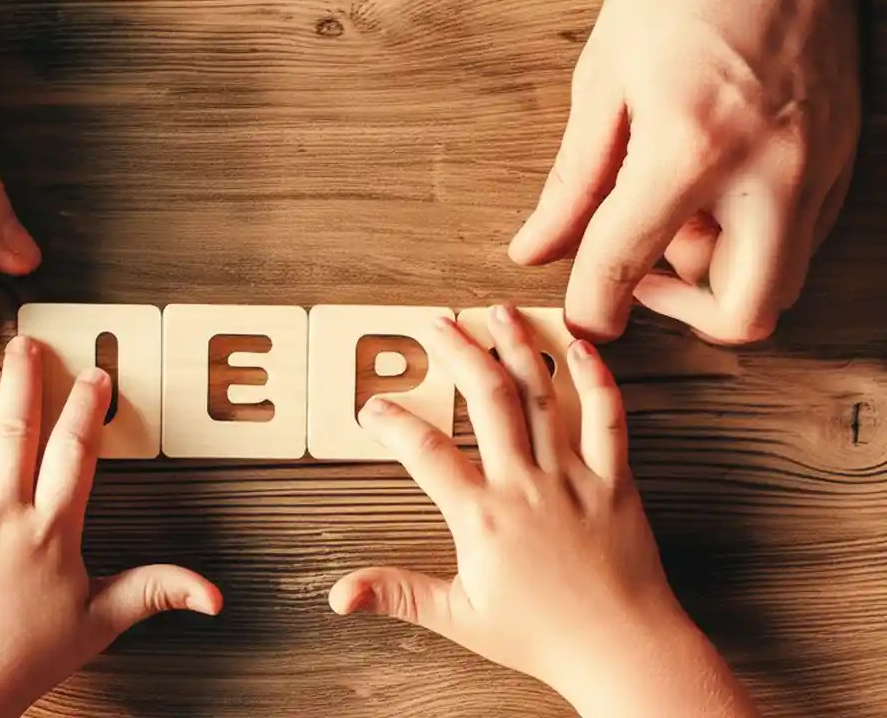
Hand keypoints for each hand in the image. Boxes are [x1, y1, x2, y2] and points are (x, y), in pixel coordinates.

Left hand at [0, 338, 221, 717]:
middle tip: (27, 341)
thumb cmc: (24, 659)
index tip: (95, 374)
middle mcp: (0, 517)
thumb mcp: (98, 623)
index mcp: (49, 532)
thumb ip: (154, 592)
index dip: (87, 407)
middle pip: (14, 429)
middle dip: (22, 379)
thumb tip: (214, 595)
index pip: (75, 452)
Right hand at [330, 306, 756, 717]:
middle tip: (438, 324)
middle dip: (458, 352)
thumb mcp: (458, 618)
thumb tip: (341, 595)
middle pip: (487, 399)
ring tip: (497, 312)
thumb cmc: (545, 638)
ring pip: (542, 395)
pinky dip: (594, 378)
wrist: (622, 651)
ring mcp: (574, 477)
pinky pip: (607, 417)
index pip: (424, 451)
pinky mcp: (615, 480)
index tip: (374, 408)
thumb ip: (397, 594)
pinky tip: (578, 347)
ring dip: (517, 347)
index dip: (392, 422)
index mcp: (483, 516)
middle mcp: (526, 485)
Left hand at [510, 0, 859, 343]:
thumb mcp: (605, 81)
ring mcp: (820, 165)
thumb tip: (536, 248)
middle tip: (641, 279)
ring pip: (781, 278)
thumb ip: (572, 181)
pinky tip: (718, 189)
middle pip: (745, 313)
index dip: (591, 305)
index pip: (625, 264)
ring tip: (677, 208)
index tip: (583, 315)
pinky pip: (804, 236)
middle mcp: (770, 169)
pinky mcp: (845, 155)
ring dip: (720, 271)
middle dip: (685, 315)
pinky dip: (757, 238)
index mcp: (692, 148)